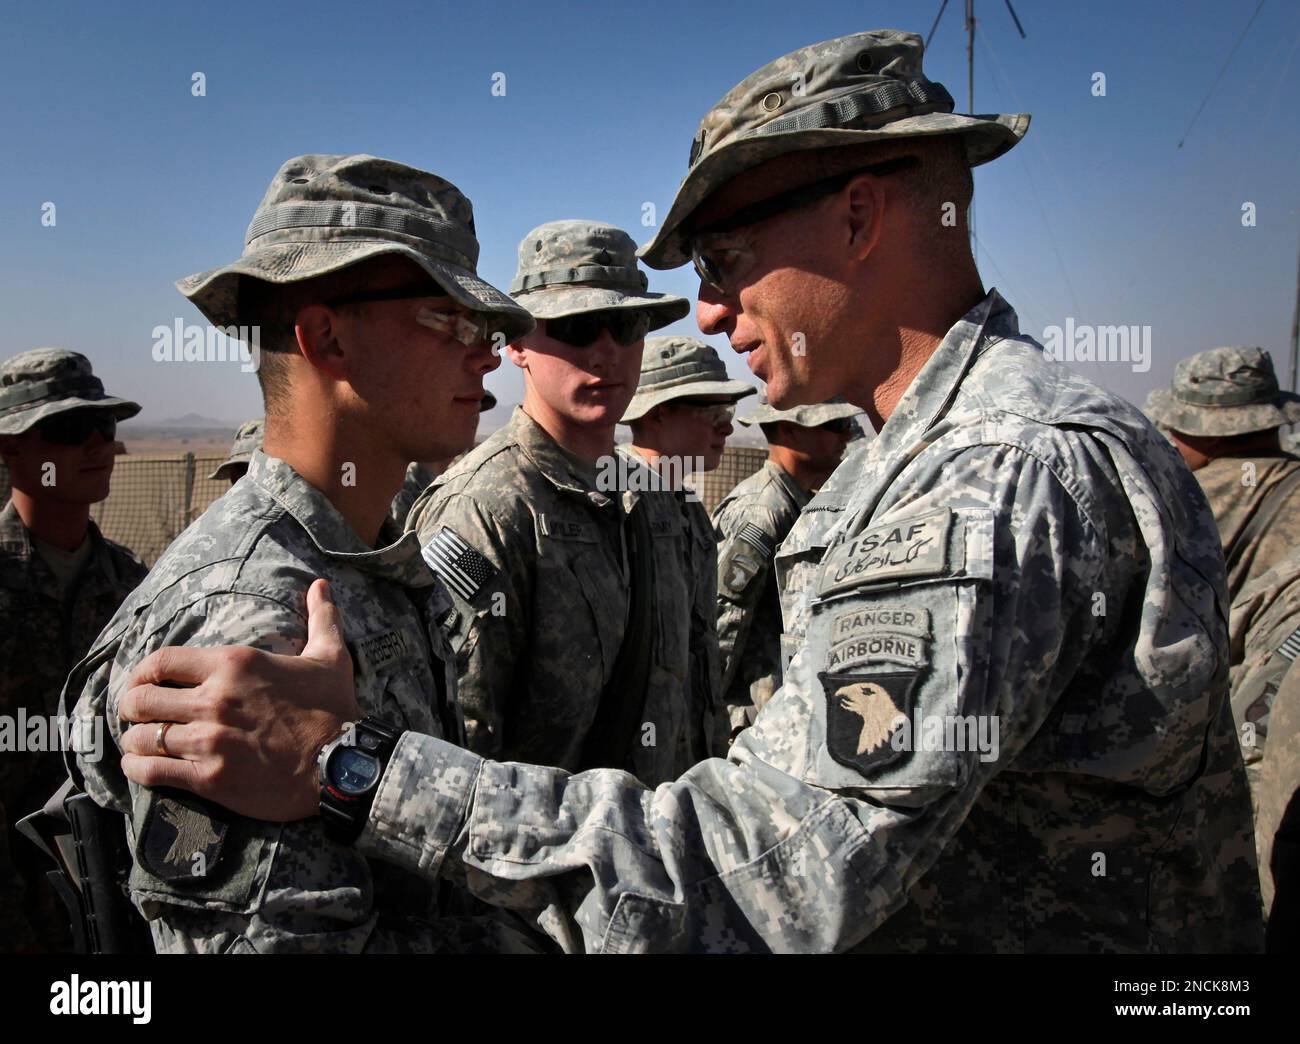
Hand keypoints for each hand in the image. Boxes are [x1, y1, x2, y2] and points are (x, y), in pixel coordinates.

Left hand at [119, 579, 360, 820]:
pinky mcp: (209, 777)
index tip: (142, 681)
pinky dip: (138, 768)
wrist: (342, 764)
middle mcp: (214, 699)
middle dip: (131, 706)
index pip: (161, 661)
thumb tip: (321, 585)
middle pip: (141, 699)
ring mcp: (209, 740)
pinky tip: (140, 765)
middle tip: (136, 713)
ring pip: (141, 737)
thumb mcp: (330, 657)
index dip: (141, 672)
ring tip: (139, 741)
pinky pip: (152, 771)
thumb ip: (321, 618)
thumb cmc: (334, 710)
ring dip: (135, 739)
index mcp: (234, 664)